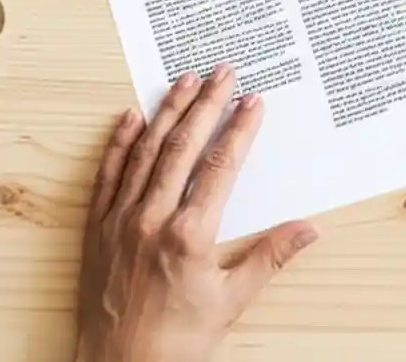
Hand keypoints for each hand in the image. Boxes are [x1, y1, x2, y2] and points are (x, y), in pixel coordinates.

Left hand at [75, 64, 318, 361]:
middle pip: (182, 147)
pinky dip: (119, 143)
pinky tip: (130, 117)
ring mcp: (119, 220)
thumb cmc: (174, 342)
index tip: (252, 102)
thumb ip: (270, 258)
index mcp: (189, 235)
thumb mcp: (231, 302)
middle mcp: (151, 219)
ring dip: (166, 112)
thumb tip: (308, 230)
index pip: (220, 167)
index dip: (239, 129)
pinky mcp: (97, 229)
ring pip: (144, 152)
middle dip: (204, 104)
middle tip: (221, 71)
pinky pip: (108, 174)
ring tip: (182, 80)